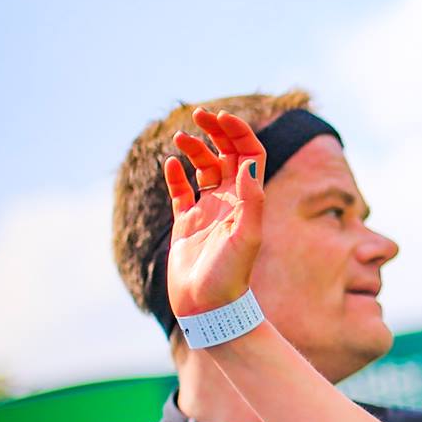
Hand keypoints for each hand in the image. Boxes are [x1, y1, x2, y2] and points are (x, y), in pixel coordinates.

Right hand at [163, 108, 267, 318]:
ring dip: (194, 149)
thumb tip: (248, 165)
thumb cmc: (232, 276)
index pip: (249, 155)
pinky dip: (175, 176)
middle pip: (227, 156)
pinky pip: (181, 192)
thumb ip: (251, 201)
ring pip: (203, 170)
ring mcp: (208, 212)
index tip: (220, 117)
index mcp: (247, 201)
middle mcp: (230, 202)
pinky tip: (169, 164)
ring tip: (181, 138)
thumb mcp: (247, 237)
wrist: (210, 308)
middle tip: (200, 114)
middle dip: (217, 132)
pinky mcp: (187, 225)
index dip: (238, 133)